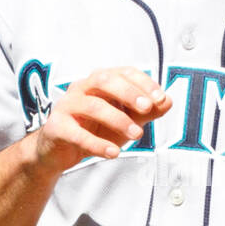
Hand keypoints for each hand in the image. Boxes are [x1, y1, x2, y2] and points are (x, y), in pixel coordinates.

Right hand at [33, 66, 171, 175]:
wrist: (59, 152)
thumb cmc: (94, 130)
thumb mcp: (126, 121)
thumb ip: (146, 112)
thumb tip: (168, 101)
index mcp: (99, 81)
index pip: (123, 73)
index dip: (143, 83)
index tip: (160, 99)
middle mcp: (82, 88)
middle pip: (105, 80)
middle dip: (129, 93)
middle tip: (147, 108)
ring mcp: (67, 106)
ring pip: (93, 106)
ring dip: (118, 120)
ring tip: (137, 135)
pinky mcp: (57, 127)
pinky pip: (77, 134)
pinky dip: (97, 144)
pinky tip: (114, 153)